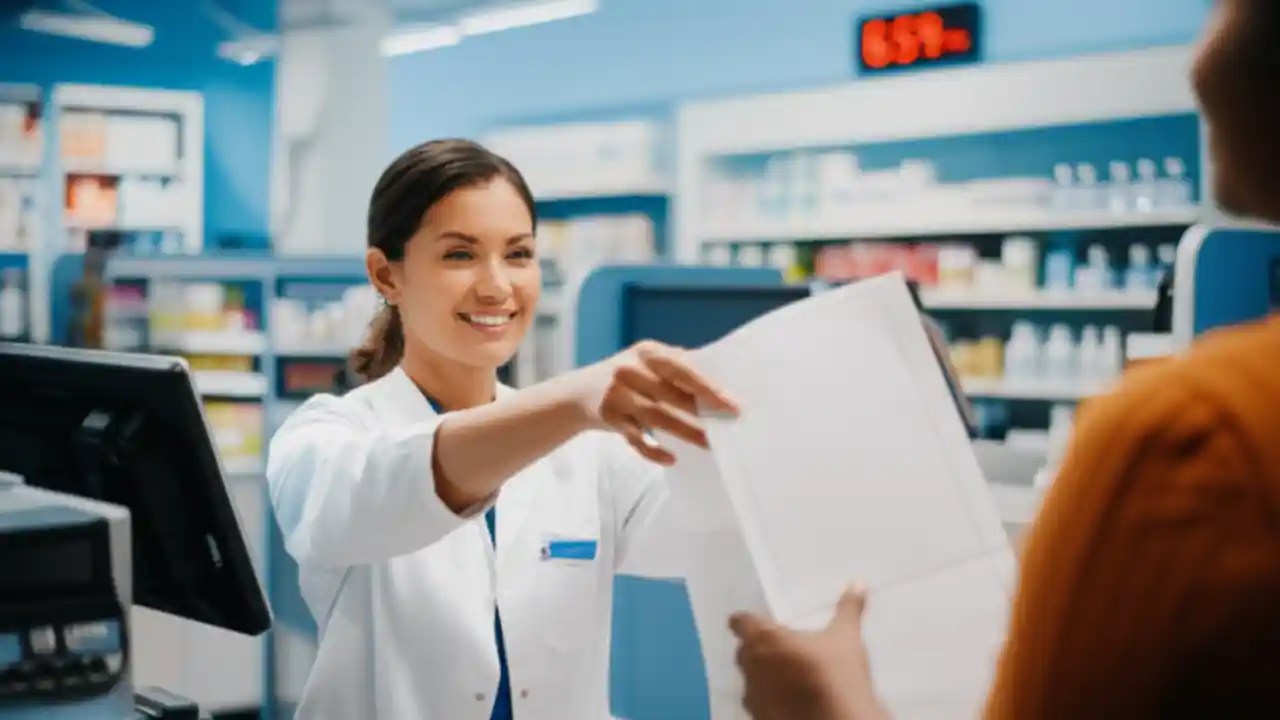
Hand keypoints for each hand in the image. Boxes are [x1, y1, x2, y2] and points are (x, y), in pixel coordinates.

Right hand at [578, 340, 738, 464]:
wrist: (578, 391)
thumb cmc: (629, 376)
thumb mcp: (648, 362)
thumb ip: (678, 368)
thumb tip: (723, 385)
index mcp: (647, 352)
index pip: (681, 368)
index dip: (707, 387)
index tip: (732, 404)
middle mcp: (629, 370)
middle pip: (671, 395)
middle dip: (701, 412)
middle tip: (728, 426)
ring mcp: (617, 395)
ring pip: (657, 418)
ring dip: (686, 433)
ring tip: (710, 444)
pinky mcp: (609, 419)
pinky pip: (636, 439)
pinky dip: (653, 451)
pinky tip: (672, 458)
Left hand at [729, 586, 888, 719]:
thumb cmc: (836, 674)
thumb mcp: (846, 638)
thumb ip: (848, 609)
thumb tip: (858, 582)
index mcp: (765, 639)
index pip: (740, 622)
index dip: (745, 621)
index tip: (755, 621)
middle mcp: (752, 666)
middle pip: (744, 651)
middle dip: (757, 650)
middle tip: (780, 650)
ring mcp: (753, 696)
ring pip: (750, 680)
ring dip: (762, 677)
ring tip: (788, 678)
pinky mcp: (759, 718)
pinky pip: (758, 705)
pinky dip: (769, 701)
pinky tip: (790, 702)